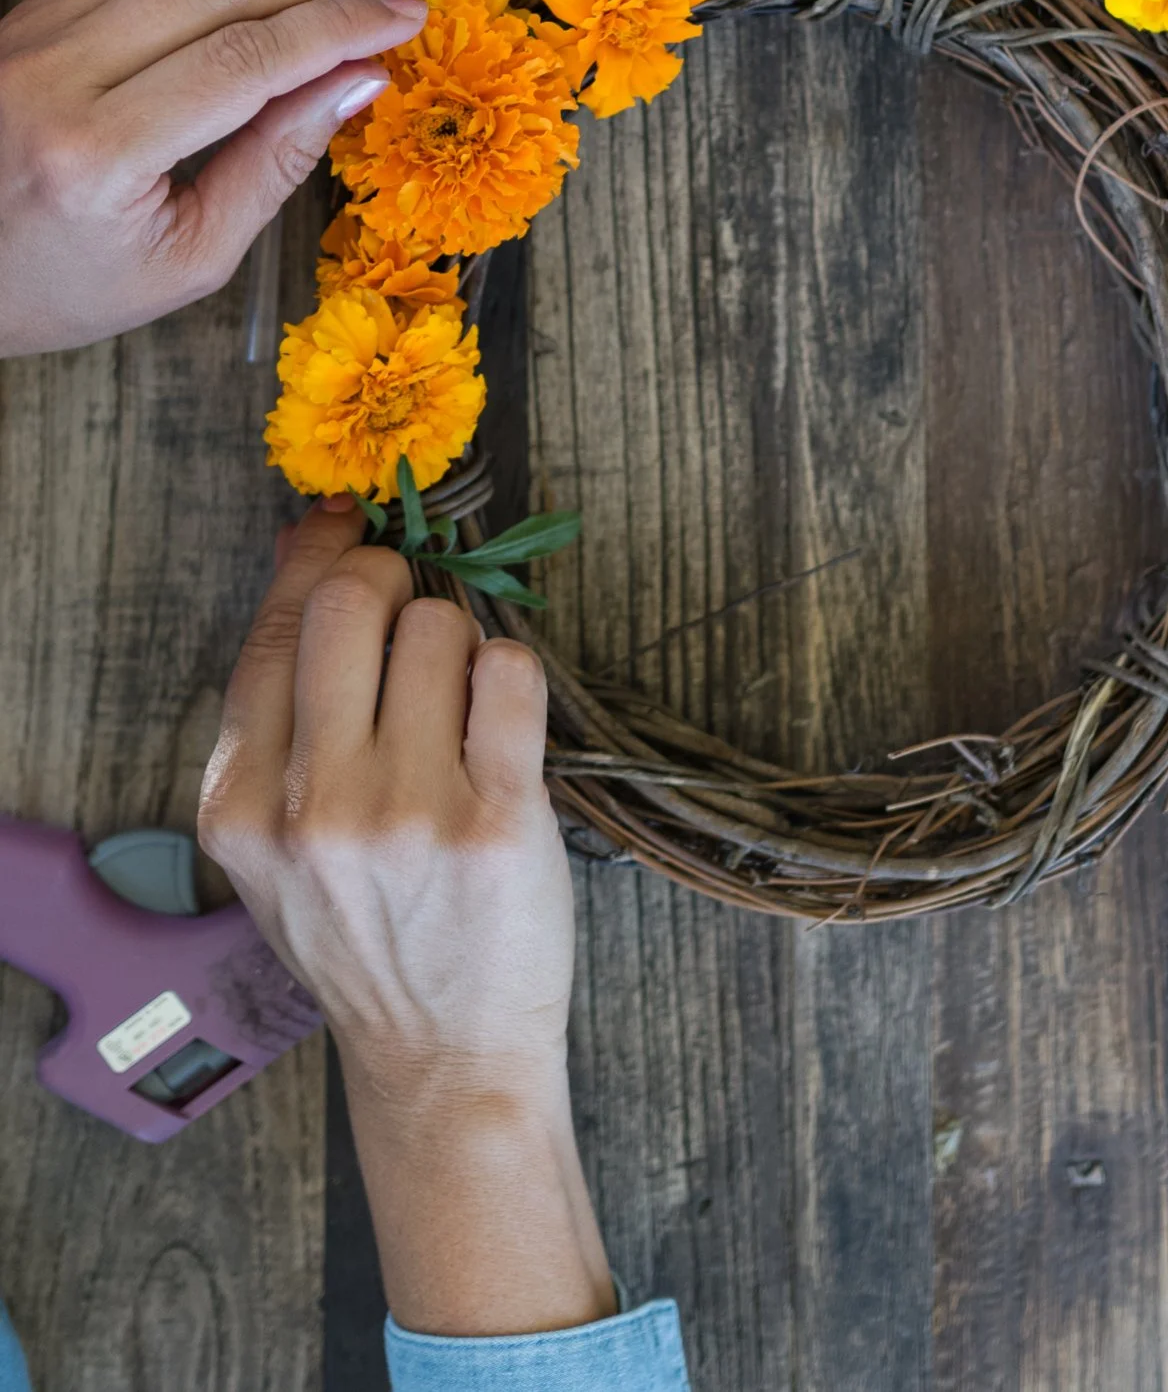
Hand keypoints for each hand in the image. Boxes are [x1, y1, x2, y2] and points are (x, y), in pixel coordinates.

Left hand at [0, 0, 424, 354]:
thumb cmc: (64, 285)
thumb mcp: (189, 260)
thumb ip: (276, 166)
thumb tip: (362, 79)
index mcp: (95, 157)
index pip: (248, 59)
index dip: (341, 29)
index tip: (406, 24)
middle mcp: (52, 76)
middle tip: (383, 5)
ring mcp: (32, 30)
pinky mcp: (31, 8)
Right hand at [200, 507, 614, 1339]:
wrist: (441, 1055)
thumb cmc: (367, 928)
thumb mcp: (281, 835)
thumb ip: (284, 704)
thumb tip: (312, 541)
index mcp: (242, 805)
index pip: (273, 626)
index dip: (320, 555)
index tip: (348, 526)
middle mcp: (313, 808)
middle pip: (352, 600)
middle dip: (394, 577)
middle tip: (417, 612)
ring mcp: (405, 817)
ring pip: (440, 626)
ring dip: (461, 642)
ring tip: (460, 708)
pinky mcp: (496, 825)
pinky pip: (512, 674)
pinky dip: (513, 676)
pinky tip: (502, 725)